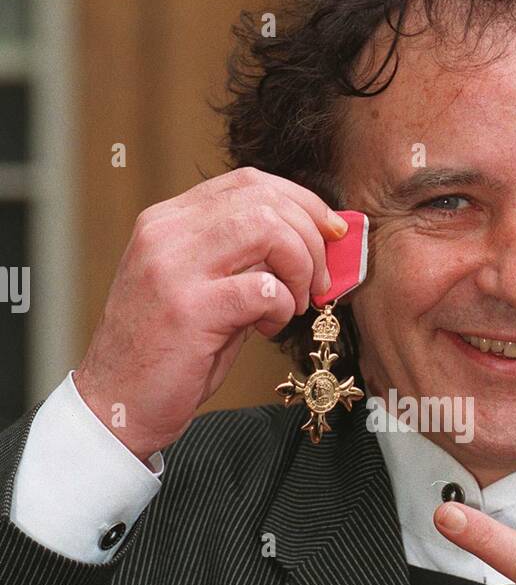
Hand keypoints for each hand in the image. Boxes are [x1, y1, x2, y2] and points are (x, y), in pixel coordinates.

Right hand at [73, 167, 347, 461]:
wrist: (117, 402)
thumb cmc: (164, 352)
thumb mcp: (200, 289)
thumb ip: (243, 259)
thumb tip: (309, 244)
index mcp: (167, 222)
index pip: (248, 182)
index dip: (302, 202)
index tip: (330, 231)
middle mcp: (166, 234)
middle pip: (264, 200)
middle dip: (310, 237)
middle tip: (317, 281)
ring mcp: (174, 269)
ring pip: (268, 230)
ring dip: (300, 267)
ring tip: (293, 303)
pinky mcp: (189, 309)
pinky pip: (264, 287)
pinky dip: (282, 306)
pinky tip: (267, 327)